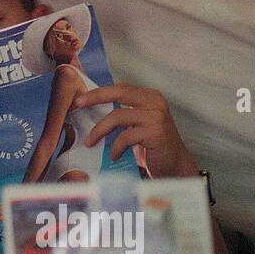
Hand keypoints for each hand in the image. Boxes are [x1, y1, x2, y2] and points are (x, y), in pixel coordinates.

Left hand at [76, 83, 198, 177]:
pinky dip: (115, 147)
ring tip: (91, 142)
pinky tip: (114, 155)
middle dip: (95, 97)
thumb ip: (124, 114)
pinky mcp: (155, 132)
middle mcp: (154, 102)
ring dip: (100, 130)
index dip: (99, 92)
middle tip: (78, 105)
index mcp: (150, 97)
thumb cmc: (154, 146)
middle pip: (119, 92)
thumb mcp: (139, 124)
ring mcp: (156, 116)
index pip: (121, 87)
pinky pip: (125, 137)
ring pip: (117, 116)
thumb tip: (93, 110)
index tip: (81, 99)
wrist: (176, 166)